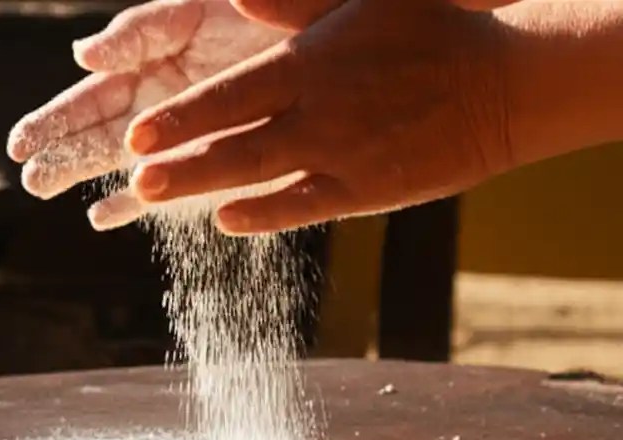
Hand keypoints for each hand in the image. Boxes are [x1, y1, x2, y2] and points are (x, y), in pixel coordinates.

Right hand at [6, 1, 318, 214]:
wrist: (348, 34)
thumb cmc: (284, 9)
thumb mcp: (207, 8)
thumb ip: (149, 25)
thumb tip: (86, 54)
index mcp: (160, 50)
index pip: (97, 88)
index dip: (58, 116)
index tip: (23, 141)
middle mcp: (167, 91)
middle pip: (100, 125)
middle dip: (59, 148)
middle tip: (24, 172)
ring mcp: (188, 126)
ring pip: (124, 156)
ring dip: (82, 173)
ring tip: (41, 188)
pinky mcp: (214, 155)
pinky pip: (169, 185)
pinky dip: (135, 202)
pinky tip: (102, 217)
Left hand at [119, 0, 514, 235]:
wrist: (505, 81)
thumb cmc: (428, 31)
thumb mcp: (357, 4)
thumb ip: (289, 6)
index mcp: (311, 62)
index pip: (228, 95)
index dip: (180, 118)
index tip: (138, 135)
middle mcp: (319, 110)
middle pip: (231, 140)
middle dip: (177, 160)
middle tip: (133, 176)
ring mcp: (340, 153)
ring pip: (256, 174)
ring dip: (200, 185)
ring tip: (152, 195)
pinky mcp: (366, 190)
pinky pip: (303, 207)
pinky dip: (263, 214)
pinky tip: (226, 219)